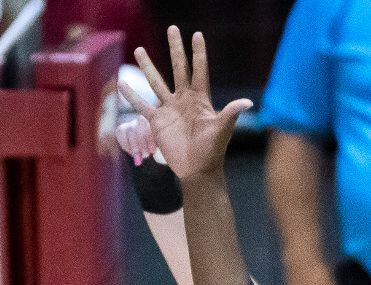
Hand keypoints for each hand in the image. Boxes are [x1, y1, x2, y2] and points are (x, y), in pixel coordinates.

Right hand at [121, 27, 250, 180]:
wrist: (197, 170)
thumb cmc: (212, 151)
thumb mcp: (222, 130)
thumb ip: (231, 113)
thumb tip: (248, 102)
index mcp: (200, 99)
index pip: (199, 70)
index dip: (198, 53)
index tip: (197, 34)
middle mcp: (184, 99)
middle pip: (179, 68)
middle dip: (175, 49)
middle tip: (173, 28)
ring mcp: (170, 109)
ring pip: (156, 82)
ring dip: (148, 66)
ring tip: (139, 49)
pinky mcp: (157, 122)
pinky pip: (142, 106)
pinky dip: (132, 96)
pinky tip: (122, 83)